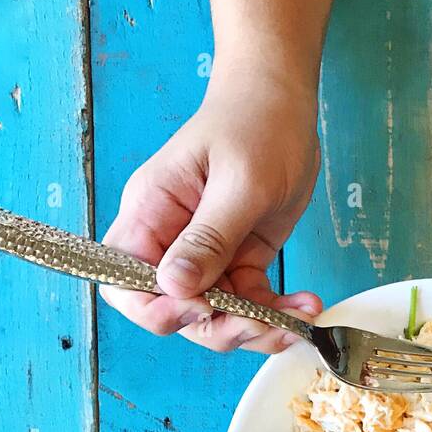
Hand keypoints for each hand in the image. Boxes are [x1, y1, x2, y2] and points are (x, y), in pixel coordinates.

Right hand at [99, 66, 322, 353]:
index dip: (156, 309)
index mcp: (150, 214)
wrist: (284, 103)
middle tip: (264, 324)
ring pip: (216, 316)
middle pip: (174, 310)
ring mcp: (205, 255)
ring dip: (255, 328)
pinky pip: (249, 303)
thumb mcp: (238, 183)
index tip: (202, 308)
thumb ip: (208, 238)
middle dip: (219, 327)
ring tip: (296, 320)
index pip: (125, 281)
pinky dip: (277, 313)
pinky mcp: (238, 260)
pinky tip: (306, 306)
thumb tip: (173, 286)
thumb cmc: (256, 124)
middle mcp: (170, 241)